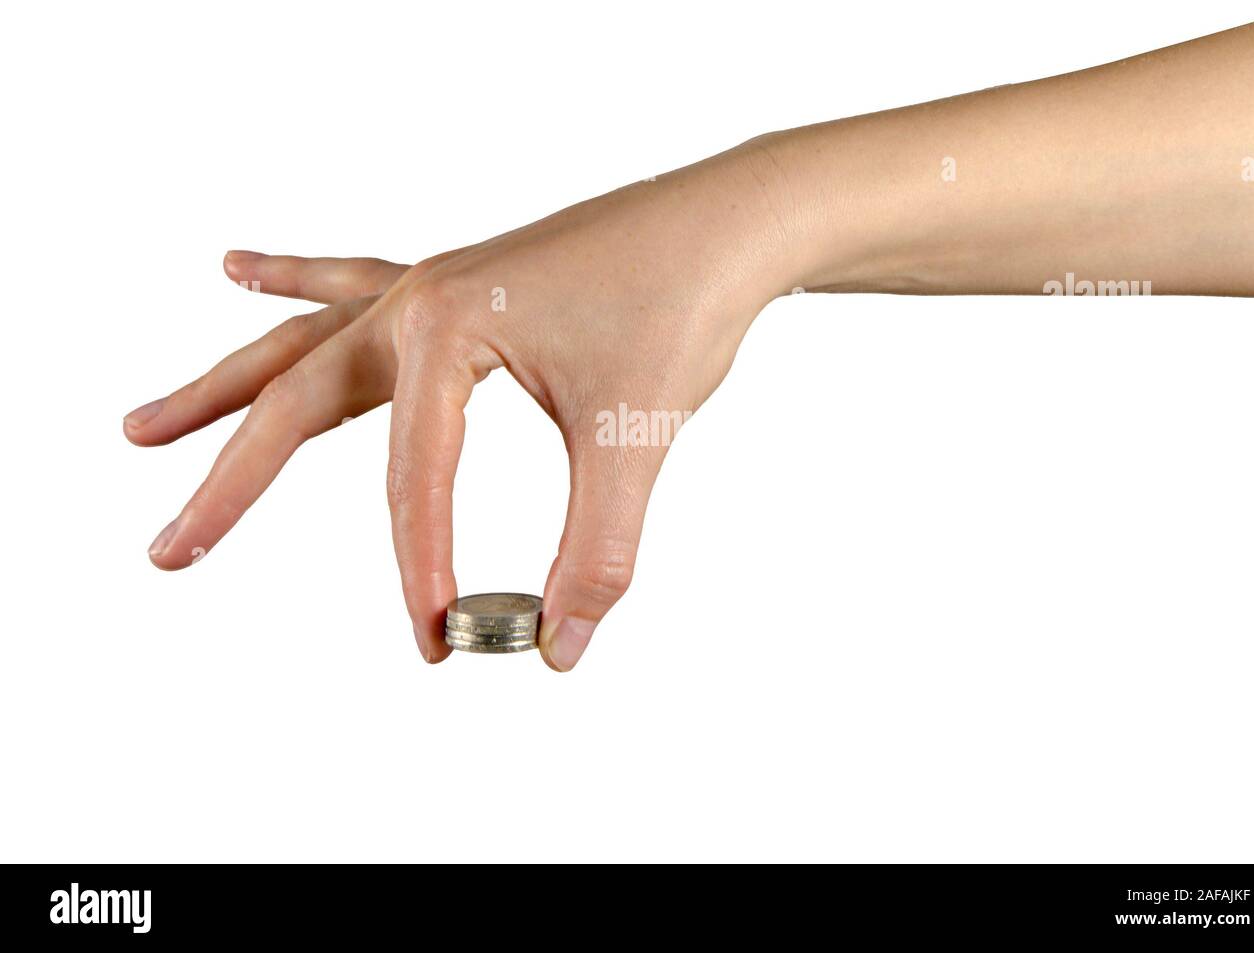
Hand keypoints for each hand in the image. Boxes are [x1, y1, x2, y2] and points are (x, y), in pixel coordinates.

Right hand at [124, 142, 800, 669]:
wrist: (727, 222)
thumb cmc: (680, 304)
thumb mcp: (632, 435)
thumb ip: (597, 550)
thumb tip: (563, 649)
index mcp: (448, 327)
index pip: (413, 474)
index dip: (418, 567)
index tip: (434, 641)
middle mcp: (420, 300)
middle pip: (296, 397)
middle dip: (230, 480)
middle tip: (170, 550)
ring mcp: (433, 287)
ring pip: (304, 345)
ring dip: (226, 388)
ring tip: (145, 428)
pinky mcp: (458, 289)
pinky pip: (353, 288)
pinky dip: (294, 283)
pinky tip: (237, 269)